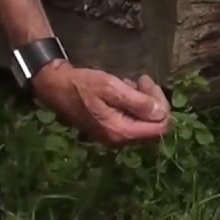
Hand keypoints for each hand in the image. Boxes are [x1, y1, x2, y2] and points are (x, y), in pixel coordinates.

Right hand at [32, 61, 171, 146]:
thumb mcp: (111, 88)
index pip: (160, 127)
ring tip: (131, 83)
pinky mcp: (112, 128)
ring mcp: (115, 135)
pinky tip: (125, 88)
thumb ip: (137, 102)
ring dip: (144, 100)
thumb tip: (161, 113)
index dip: (163, 106)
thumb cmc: (82, 85)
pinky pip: (133, 118)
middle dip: (154, 101)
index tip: (149, 86)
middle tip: (142, 80)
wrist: (56, 87)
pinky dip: (134, 103)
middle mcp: (120, 138)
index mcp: (121, 131)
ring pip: (145, 120)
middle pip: (154, 124)